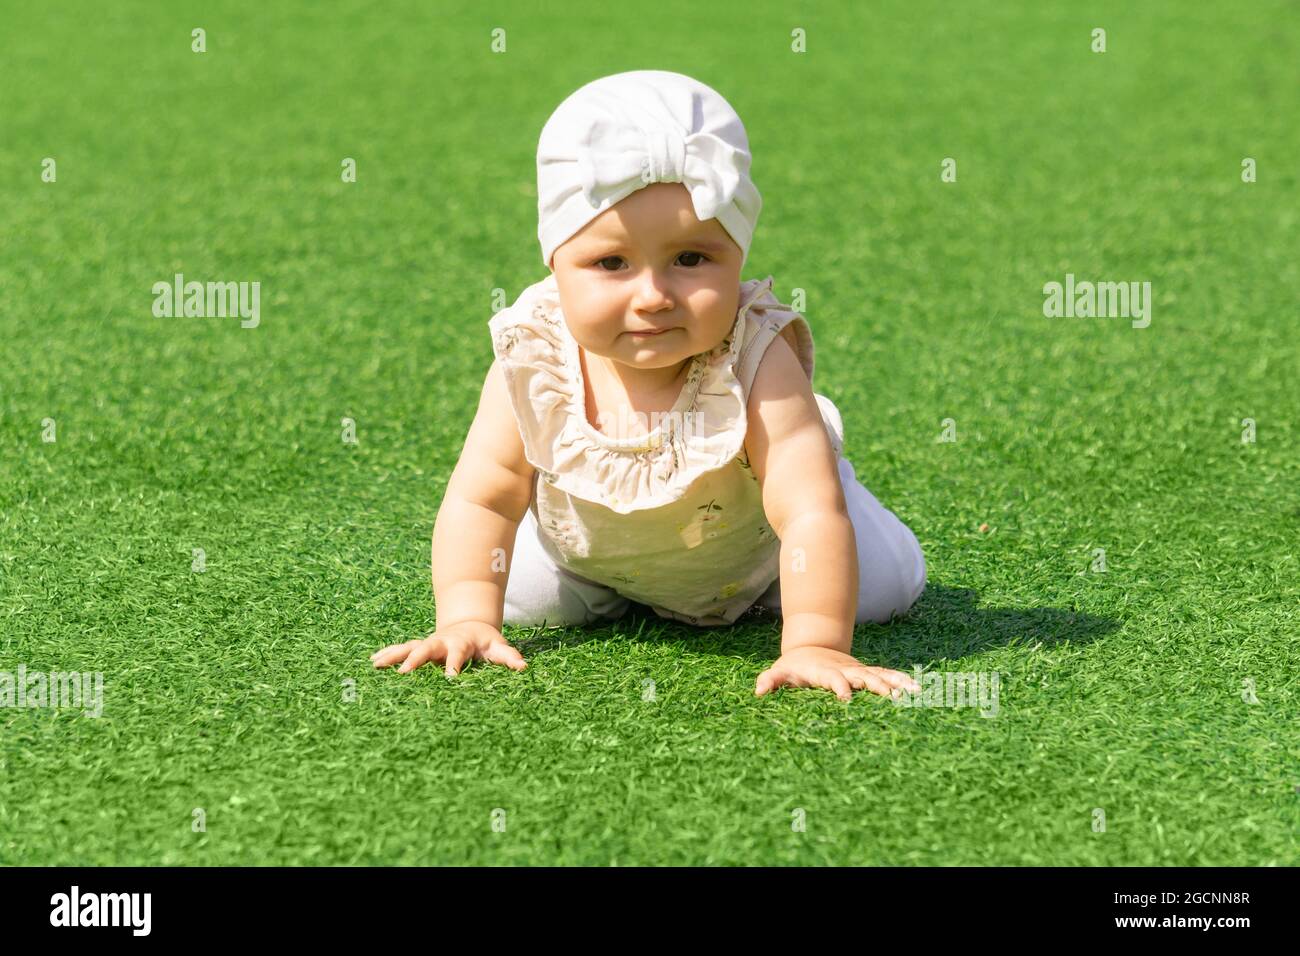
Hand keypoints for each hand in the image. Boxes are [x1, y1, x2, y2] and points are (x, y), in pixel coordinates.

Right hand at [370, 620, 526, 676]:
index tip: (450, 678)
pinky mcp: (419, 647)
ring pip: (409, 647)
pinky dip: (388, 654)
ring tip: (376, 664)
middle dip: (415, 659)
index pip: (457, 655)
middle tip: (403, 672)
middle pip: (427, 648)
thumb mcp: (498, 647)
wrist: (470, 623)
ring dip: (394, 654)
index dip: (454, 665)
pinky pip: (401, 649)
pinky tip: (372, 662)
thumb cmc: (485, 640)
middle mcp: (441, 642)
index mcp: (461, 643)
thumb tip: (523, 667)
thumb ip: (509, 656)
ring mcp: (429, 643)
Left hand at [755, 645, 919, 701]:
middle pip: (862, 677)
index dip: (839, 686)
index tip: (846, 697)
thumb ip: (770, 680)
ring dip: (895, 682)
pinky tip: (916, 688)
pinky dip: (899, 680)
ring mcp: (857, 671)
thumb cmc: (793, 667)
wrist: (810, 648)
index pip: (833, 679)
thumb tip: (758, 691)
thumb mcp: (780, 672)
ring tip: (913, 691)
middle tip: (891, 697)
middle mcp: (844, 670)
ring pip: (878, 675)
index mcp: (824, 672)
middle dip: (876, 685)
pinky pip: (885, 676)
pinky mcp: (865, 673)